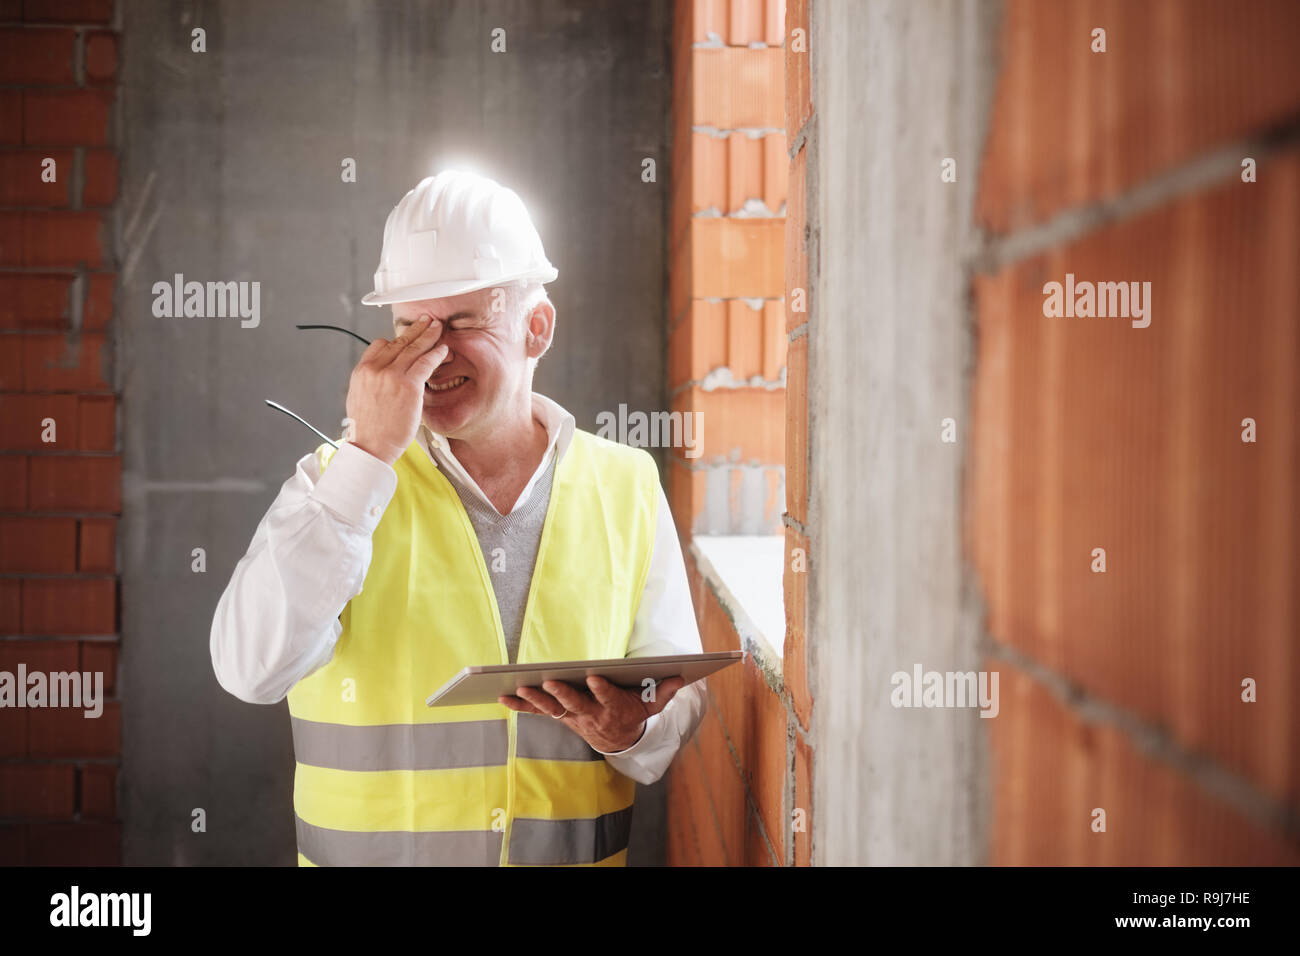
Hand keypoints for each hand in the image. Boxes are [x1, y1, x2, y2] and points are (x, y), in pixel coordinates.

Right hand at [346, 315, 448, 464]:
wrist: (370, 446)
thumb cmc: (369, 429)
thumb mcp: (360, 397)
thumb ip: (372, 381)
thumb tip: (383, 375)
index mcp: (362, 371)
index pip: (380, 345)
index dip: (396, 339)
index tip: (407, 336)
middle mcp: (375, 369)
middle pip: (398, 341)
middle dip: (415, 329)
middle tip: (427, 320)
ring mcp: (391, 376)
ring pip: (413, 348)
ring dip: (428, 335)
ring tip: (438, 328)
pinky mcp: (408, 386)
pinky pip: (425, 362)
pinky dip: (436, 353)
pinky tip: (444, 349)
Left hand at [499, 675, 685, 752]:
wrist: (621, 740)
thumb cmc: (636, 713)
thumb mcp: (654, 705)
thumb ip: (664, 692)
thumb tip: (680, 678)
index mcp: (614, 708)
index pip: (608, 698)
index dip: (602, 689)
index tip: (594, 676)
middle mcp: (591, 714)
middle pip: (575, 704)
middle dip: (562, 694)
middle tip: (549, 681)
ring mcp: (574, 718)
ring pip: (553, 709)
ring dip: (535, 699)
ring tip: (518, 688)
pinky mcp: (561, 717)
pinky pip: (539, 712)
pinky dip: (521, 706)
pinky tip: (503, 698)